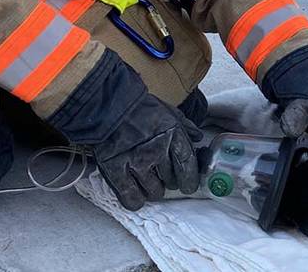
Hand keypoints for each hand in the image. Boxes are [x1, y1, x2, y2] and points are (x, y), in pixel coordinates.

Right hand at [93, 93, 201, 210]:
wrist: (109, 107)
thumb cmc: (140, 109)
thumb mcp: (169, 112)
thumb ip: (185, 127)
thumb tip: (198, 138)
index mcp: (173, 135)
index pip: (188, 166)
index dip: (190, 180)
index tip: (188, 186)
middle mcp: (157, 151)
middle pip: (171, 181)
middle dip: (169, 180)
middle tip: (162, 174)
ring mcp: (136, 163)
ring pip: (154, 192)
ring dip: (153, 189)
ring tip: (148, 180)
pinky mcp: (116, 172)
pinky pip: (131, 198)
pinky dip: (136, 200)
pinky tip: (136, 194)